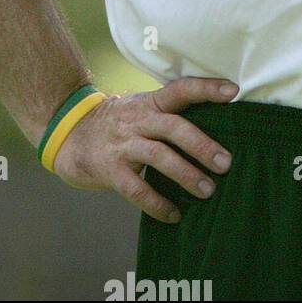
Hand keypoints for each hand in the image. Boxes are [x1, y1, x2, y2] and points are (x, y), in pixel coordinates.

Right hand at [52, 76, 238, 223]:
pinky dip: (157, 203)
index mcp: (152, 102)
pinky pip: (136, 188)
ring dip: (186, 174)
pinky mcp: (110, 169)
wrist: (68, 132)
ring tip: (208, 190)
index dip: (206, 88)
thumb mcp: (142, 107)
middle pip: (174, 128)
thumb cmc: (119, 122)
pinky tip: (174, 214)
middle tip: (226, 163)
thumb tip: (216, 126)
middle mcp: (139, 120)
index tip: (233, 92)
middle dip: (202, 146)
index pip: (181, 89)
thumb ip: (169, 113)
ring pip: (159, 157)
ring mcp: (124, 144)